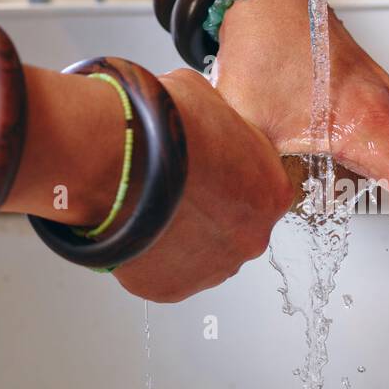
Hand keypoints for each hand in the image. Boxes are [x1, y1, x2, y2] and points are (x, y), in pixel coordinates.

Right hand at [112, 68, 295, 301]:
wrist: (118, 160)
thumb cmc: (162, 130)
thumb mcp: (206, 101)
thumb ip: (218, 123)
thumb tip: (202, 120)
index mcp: (270, 192)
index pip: (260, 186)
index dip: (228, 173)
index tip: (204, 166)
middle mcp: (249, 238)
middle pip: (232, 225)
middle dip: (206, 208)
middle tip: (173, 185)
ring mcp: (210, 269)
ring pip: (198, 252)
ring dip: (178, 232)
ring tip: (147, 203)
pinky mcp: (169, 287)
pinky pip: (162, 270)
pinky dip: (147, 251)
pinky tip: (132, 222)